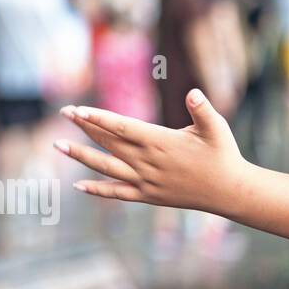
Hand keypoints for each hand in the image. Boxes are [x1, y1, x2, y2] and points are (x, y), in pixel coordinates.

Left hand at [54, 88, 249, 215]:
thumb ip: (203, 109)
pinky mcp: (148, 195)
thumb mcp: (216, 128)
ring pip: (106, 167)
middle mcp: (148, 162)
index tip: (78, 110)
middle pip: (108, 142)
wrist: (230, 192)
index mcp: (160, 142)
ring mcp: (145, 181)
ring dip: (80, 156)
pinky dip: (97, 190)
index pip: (122, 128)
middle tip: (63, 112)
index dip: (98, 118)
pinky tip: (78, 185)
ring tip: (58, 146)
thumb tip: (193, 93)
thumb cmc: (223, 155)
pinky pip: (117, 193)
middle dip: (84, 127)